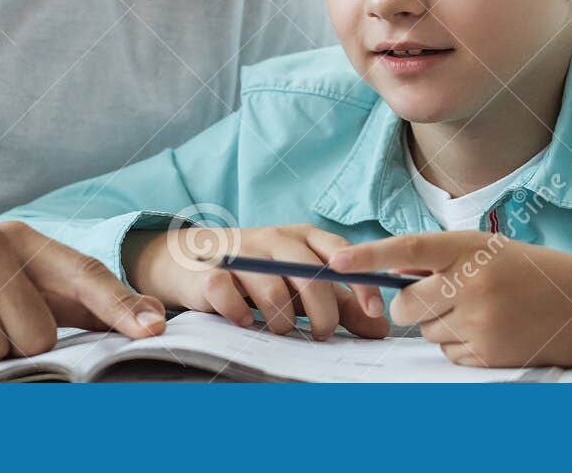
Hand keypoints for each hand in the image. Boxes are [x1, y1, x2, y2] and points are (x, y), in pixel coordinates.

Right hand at [128, 224, 388, 340]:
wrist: (191, 260)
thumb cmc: (259, 274)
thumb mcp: (302, 284)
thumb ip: (341, 305)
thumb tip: (380, 329)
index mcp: (303, 238)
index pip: (340, 255)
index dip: (360, 283)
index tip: (374, 311)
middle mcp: (274, 239)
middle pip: (310, 273)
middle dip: (323, 312)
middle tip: (322, 334)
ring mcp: (241, 253)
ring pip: (272, 288)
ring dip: (282, 320)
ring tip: (281, 330)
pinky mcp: (209, 272)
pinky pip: (228, 294)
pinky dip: (240, 313)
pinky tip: (246, 322)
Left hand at [330, 232, 571, 367]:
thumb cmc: (530, 272)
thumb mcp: (485, 250)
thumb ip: (439, 258)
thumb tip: (390, 269)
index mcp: (470, 249)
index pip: (408, 249)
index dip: (369, 256)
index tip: (335, 261)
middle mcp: (473, 284)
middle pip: (406, 305)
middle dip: (413, 305)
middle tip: (444, 296)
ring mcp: (481, 322)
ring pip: (426, 332)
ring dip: (442, 325)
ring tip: (482, 311)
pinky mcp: (488, 353)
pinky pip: (448, 354)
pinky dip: (461, 346)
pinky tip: (490, 331)